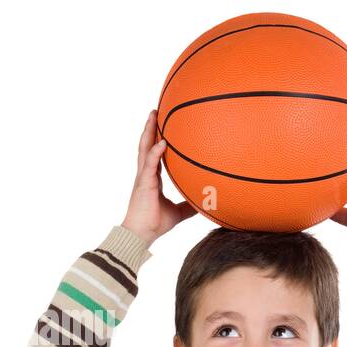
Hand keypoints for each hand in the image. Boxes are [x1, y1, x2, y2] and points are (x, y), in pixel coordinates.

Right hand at [120, 109, 196, 245]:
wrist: (141, 235)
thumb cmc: (155, 224)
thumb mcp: (178, 212)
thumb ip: (188, 205)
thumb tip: (205, 203)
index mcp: (151, 178)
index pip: (154, 154)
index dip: (157, 139)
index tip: (162, 126)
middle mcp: (145, 174)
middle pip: (147, 145)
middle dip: (151, 128)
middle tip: (155, 111)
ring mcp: (143, 177)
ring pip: (144, 148)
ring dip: (149, 131)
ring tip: (153, 115)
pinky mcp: (143, 183)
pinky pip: (149, 164)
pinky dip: (155, 152)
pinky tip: (163, 142)